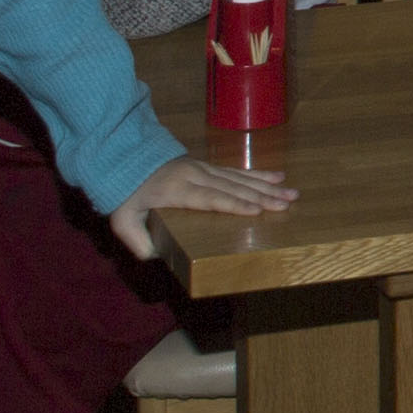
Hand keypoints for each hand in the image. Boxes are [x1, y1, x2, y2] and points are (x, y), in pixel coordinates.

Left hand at [108, 154, 301, 262]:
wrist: (121, 155)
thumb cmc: (124, 191)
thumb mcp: (121, 218)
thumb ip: (136, 239)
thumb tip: (156, 258)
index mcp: (178, 190)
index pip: (211, 198)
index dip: (234, 204)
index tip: (257, 210)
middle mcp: (195, 176)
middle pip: (233, 187)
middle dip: (262, 196)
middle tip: (288, 204)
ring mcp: (202, 168)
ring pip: (239, 178)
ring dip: (267, 186)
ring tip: (291, 192)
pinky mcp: (205, 165)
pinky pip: (235, 170)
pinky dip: (257, 174)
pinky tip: (276, 176)